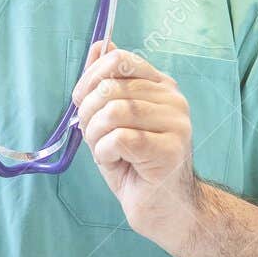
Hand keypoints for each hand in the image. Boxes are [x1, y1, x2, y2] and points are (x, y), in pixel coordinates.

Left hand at [71, 40, 198, 243]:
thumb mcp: (112, 120)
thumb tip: (100, 45)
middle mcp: (173, 99)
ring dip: (95, 136)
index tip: (81, 101)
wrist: (163, 211)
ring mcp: (176, 124)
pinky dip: (105, 153)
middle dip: (88, 114)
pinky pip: (119, 138)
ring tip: (104, 151)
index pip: (119, 60)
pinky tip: (116, 163)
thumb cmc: (135, 167)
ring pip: (113, 111)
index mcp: (160, 86)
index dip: (90, 78)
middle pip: (110, 87)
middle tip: (93, 137)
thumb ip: (107, 83)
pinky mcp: (169, 150)